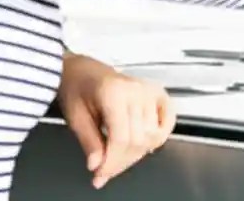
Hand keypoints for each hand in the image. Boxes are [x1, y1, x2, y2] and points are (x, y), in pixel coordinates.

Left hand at [56, 52, 176, 189]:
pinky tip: (146, 143)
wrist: (83, 70)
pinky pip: (168, 121)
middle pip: (137, 140)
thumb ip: (89, 141)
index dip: (111, 161)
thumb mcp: (76, 116)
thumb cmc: (77, 87)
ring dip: (136, 153)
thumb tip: (98, 164)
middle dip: (121, 161)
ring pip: (151, 136)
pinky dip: (160, 136)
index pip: (121, 138)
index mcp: (114, 93)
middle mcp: (136, 90)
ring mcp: (149, 91)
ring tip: (120, 156)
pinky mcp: (157, 93)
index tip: (101, 173)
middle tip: (106, 169)